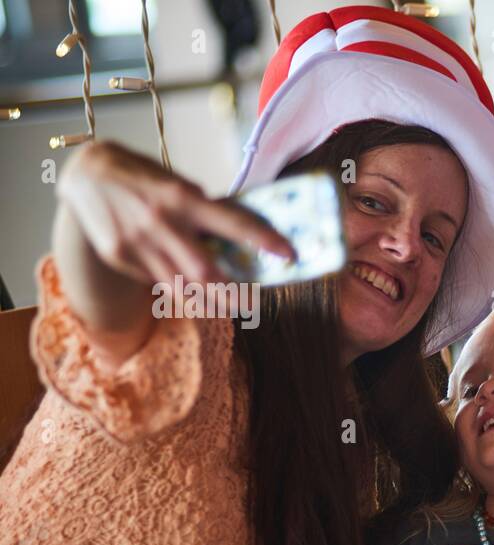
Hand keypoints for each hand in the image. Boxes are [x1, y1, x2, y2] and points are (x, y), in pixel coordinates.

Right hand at [59, 141, 293, 289]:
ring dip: (210, 301)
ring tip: (226, 304)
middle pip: (207, 273)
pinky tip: (188, 288)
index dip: (264, 240)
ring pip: (182, 288)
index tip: (289, 253)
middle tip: (253, 302)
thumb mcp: (178, 184)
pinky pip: (159, 282)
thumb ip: (205, 210)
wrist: (86, 174)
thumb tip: (240, 236)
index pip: (232, 222)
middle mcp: (161, 223)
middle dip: (235, 293)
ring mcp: (138, 243)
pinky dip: (179, 288)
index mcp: (182, 198)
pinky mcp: (121, 257)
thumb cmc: (144, 178)